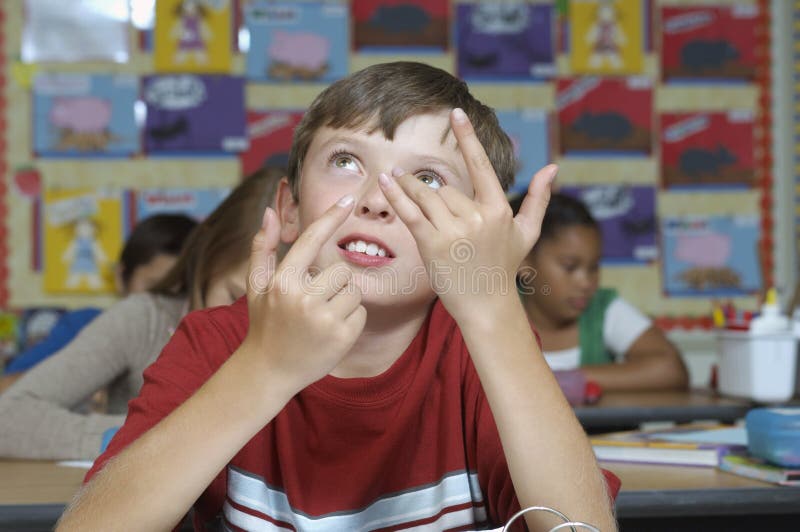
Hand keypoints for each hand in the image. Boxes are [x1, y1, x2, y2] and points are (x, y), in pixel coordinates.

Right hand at [242, 196, 366, 391]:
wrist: (269, 371)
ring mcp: (324, 319)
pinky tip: (330, 331)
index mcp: (283, 281)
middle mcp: (303, 298)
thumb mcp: (257, 285)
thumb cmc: (265, 323)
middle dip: (333, 282)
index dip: (331, 217)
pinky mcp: (342, 337)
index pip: (311, 240)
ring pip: (353, 290)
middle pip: (341, 270)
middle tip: (314, 300)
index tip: (349, 199)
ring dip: (343, 300)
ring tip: (321, 316)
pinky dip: (350, 320)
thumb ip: (263, 247)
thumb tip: (269, 212)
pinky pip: (360, 313)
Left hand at [378, 108, 556, 320]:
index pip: (481, 166)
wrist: (486, 306)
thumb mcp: (526, 233)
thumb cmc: (504, 267)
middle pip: (446, 190)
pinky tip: (385, 182)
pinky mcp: (433, 245)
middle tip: (427, 207)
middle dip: (435, 196)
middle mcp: (477, 218)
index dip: (467, 138)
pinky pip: (411, 213)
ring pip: (427, 197)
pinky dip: (396, 197)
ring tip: (392, 178)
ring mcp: (454, 232)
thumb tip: (552, 168)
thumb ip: (538, 199)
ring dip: (408, 187)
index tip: (456, 113)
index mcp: (498, 210)